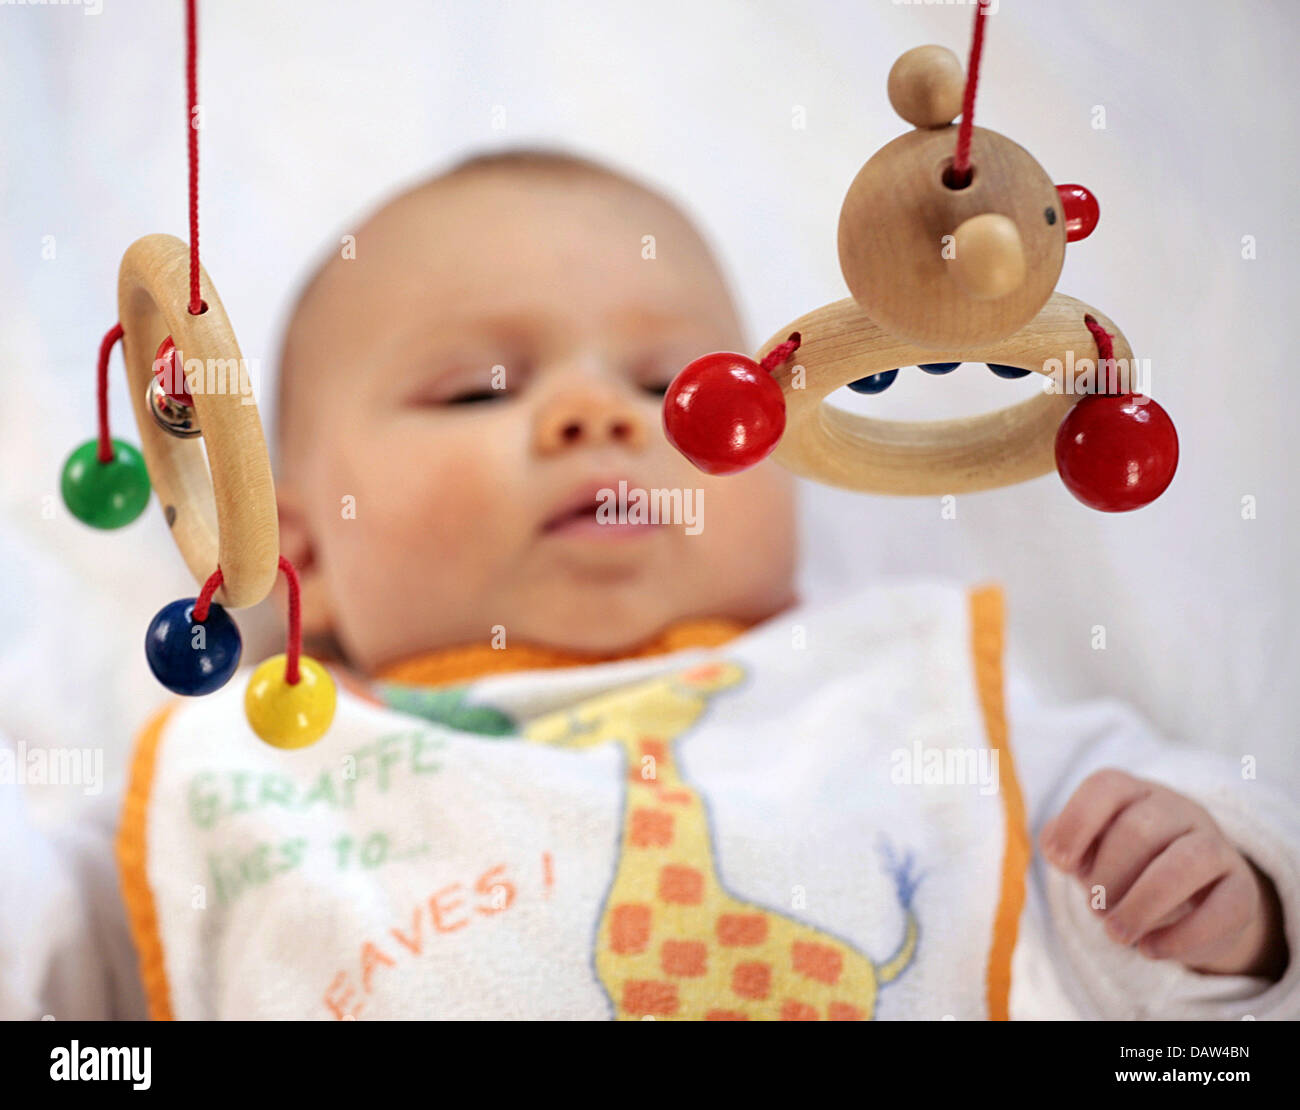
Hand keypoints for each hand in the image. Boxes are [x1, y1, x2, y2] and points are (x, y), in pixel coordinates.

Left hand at [1039, 769, 1287, 979]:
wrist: (1189, 898)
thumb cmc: (1123, 866)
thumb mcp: (1089, 852)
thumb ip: (1065, 845)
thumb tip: (1057, 851)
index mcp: (1133, 793)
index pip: (1106, 786)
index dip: (1076, 823)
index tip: (1061, 863)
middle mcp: (1177, 809)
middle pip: (1140, 829)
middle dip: (1108, 876)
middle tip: (1096, 909)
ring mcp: (1215, 844)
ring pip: (1187, 861)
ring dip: (1143, 903)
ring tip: (1116, 933)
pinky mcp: (1242, 888)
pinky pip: (1225, 907)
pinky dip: (1182, 935)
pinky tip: (1151, 949)